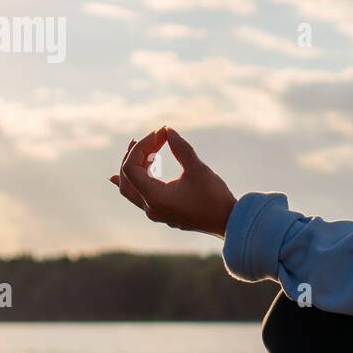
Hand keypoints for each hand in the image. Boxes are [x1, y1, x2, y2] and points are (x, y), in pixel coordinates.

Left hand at [109, 127, 236, 237]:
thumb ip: (181, 148)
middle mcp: (151, 208)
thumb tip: (168, 130)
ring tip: (142, 148)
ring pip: (130, 189)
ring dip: (133, 167)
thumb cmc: (215, 196)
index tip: (161, 133)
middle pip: (126, 179)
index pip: (132, 168)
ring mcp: (156, 212)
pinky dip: (136, 181)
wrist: (229, 221)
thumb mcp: (198, 169)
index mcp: (156, 199)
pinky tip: (123, 175)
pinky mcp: (163, 212)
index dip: (142, 146)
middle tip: (149, 137)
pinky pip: (139, 196)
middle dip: (134, 154)